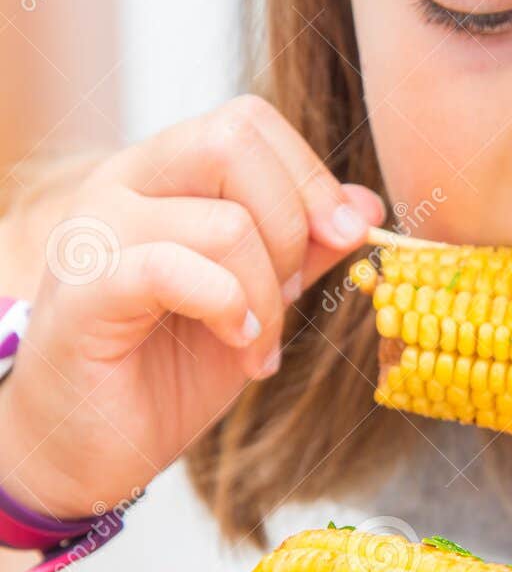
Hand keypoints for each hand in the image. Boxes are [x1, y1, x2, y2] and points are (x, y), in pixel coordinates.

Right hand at [0, 94, 383, 519]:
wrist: (89, 448)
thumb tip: (366, 205)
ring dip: (266, 297)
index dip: (311, 176)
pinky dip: (228, 308)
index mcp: (161, 177)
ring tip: (256, 346)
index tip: (346, 237)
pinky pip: (176, 269)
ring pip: (225, 222)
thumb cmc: (163, 373)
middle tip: (289, 294)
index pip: (247, 122)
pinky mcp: (86, 290)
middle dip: (292, 224)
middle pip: (232, 139)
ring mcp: (96, 233)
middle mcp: (121, 186)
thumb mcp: (256, 302)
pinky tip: (235, 344)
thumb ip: (303, 250)